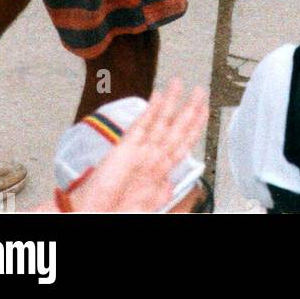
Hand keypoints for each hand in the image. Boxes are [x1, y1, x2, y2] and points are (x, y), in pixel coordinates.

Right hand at [66, 80, 208, 213]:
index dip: (196, 126)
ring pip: (160, 121)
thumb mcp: (147, 205)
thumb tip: (171, 183)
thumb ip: (162, 192)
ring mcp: (139, 151)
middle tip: (201, 90)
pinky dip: (150, 111)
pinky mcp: (124, 149)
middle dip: (190, 108)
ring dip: (171, 102)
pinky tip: (157, 96)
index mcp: (159, 170)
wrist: (94, 215)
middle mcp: (152, 157)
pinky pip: (141, 126)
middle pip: (176, 128)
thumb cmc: (116, 211)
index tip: (205, 110)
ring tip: (178, 83)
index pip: (183, 143)